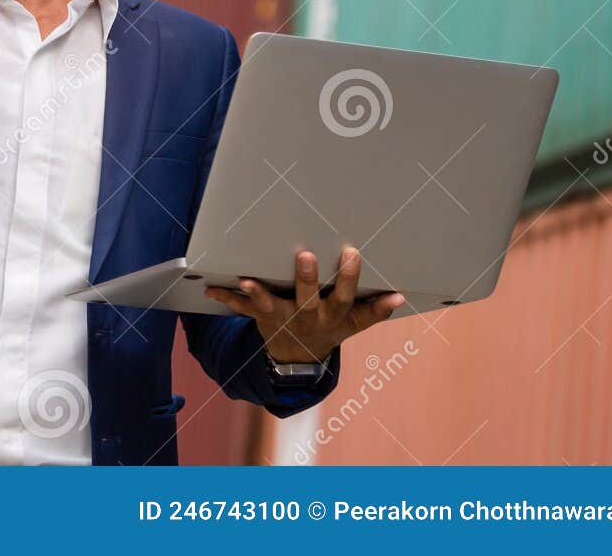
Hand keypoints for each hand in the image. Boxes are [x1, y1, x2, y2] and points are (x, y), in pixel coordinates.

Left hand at [203, 247, 403, 363]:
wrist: (298, 357)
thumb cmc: (329, 328)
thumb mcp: (354, 324)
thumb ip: (375, 311)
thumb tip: (400, 297)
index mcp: (332, 315)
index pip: (346, 296)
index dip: (350, 277)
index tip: (351, 253)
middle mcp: (307, 317)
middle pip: (308, 298)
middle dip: (307, 278)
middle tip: (306, 255)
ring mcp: (282, 318)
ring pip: (270, 306)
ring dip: (258, 294)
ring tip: (247, 281)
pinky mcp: (259, 317)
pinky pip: (241, 308)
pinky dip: (227, 299)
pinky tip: (211, 289)